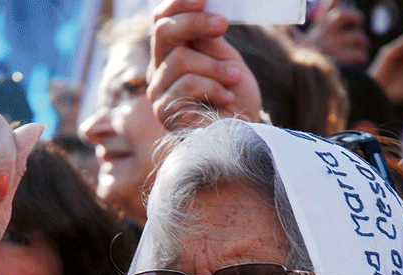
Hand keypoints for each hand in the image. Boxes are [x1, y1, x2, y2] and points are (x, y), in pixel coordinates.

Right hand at [148, 0, 261, 129]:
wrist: (243, 133)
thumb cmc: (235, 97)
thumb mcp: (226, 59)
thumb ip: (210, 38)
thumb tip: (203, 8)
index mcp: (172, 52)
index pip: (162, 20)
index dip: (178, 5)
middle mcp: (160, 69)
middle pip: (164, 32)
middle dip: (195, 23)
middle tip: (222, 25)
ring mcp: (159, 91)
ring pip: (180, 58)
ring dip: (215, 66)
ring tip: (233, 77)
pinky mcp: (164, 111)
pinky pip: (187, 84)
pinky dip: (213, 87)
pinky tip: (225, 98)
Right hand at [287, 0, 368, 67]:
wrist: (295, 82)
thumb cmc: (300, 66)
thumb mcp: (297, 46)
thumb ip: (294, 32)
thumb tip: (286, 24)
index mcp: (317, 29)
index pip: (328, 6)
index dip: (336, 0)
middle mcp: (324, 34)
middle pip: (343, 14)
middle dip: (356, 18)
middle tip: (358, 26)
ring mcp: (333, 47)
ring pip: (357, 36)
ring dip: (362, 44)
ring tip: (360, 50)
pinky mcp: (340, 60)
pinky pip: (359, 54)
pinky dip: (361, 58)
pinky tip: (358, 63)